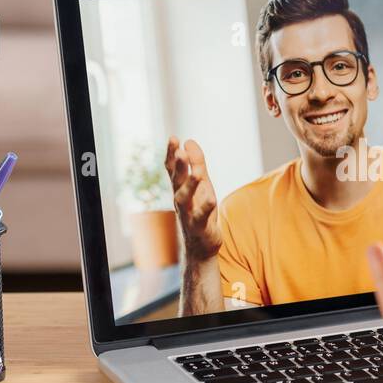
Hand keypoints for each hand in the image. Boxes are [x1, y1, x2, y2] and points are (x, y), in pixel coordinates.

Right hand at [165, 136, 220, 260]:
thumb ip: (196, 163)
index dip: (171, 154)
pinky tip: (212, 198)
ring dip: (190, 185)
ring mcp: (187, 213)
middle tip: (179, 152)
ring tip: (197, 173)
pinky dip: (205, 208)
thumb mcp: (201, 184)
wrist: (200, 244)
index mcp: (180, 187)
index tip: (173, 138)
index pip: (172, 168)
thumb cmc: (198, 210)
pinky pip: (200, 217)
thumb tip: (189, 141)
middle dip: (177, 167)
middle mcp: (180, 199)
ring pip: (185, 198)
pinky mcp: (198, 227)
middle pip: (176, 181)